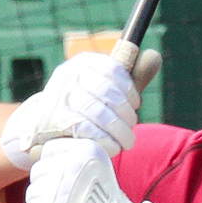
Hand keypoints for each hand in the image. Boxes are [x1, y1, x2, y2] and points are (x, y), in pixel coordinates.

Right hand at [0, 50, 158, 167]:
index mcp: (84, 62)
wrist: (47, 129)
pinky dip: (105, 140)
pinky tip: (113, 146)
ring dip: (119, 130)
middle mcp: (68, 75)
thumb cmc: (87, 107)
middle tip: (132, 126)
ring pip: (98, 112)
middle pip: (107, 92)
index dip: (130, 90)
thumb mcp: (109, 90)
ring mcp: (59, 98)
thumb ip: (133, 76)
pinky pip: (86, 130)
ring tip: (127, 140)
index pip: (114, 69)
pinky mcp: (55, 122)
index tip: (136, 104)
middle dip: (126, 114)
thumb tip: (154, 56)